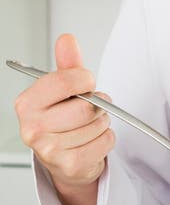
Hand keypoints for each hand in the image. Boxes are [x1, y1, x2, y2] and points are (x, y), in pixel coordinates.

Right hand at [14, 33, 114, 192]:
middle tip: (90, 108)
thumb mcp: (65, 88)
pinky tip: (92, 140)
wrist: (65, 159)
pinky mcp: (68, 165)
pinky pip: (106, 141)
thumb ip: (68, 63)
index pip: (64, 81)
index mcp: (27, 103)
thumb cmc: (64, 119)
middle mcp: (32, 128)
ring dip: (102, 122)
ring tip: (89, 126)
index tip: (86, 83)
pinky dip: (107, 138)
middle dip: (97, 104)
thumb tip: (66, 39)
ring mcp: (48, 150)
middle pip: (85, 107)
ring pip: (98, 124)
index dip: (84, 80)